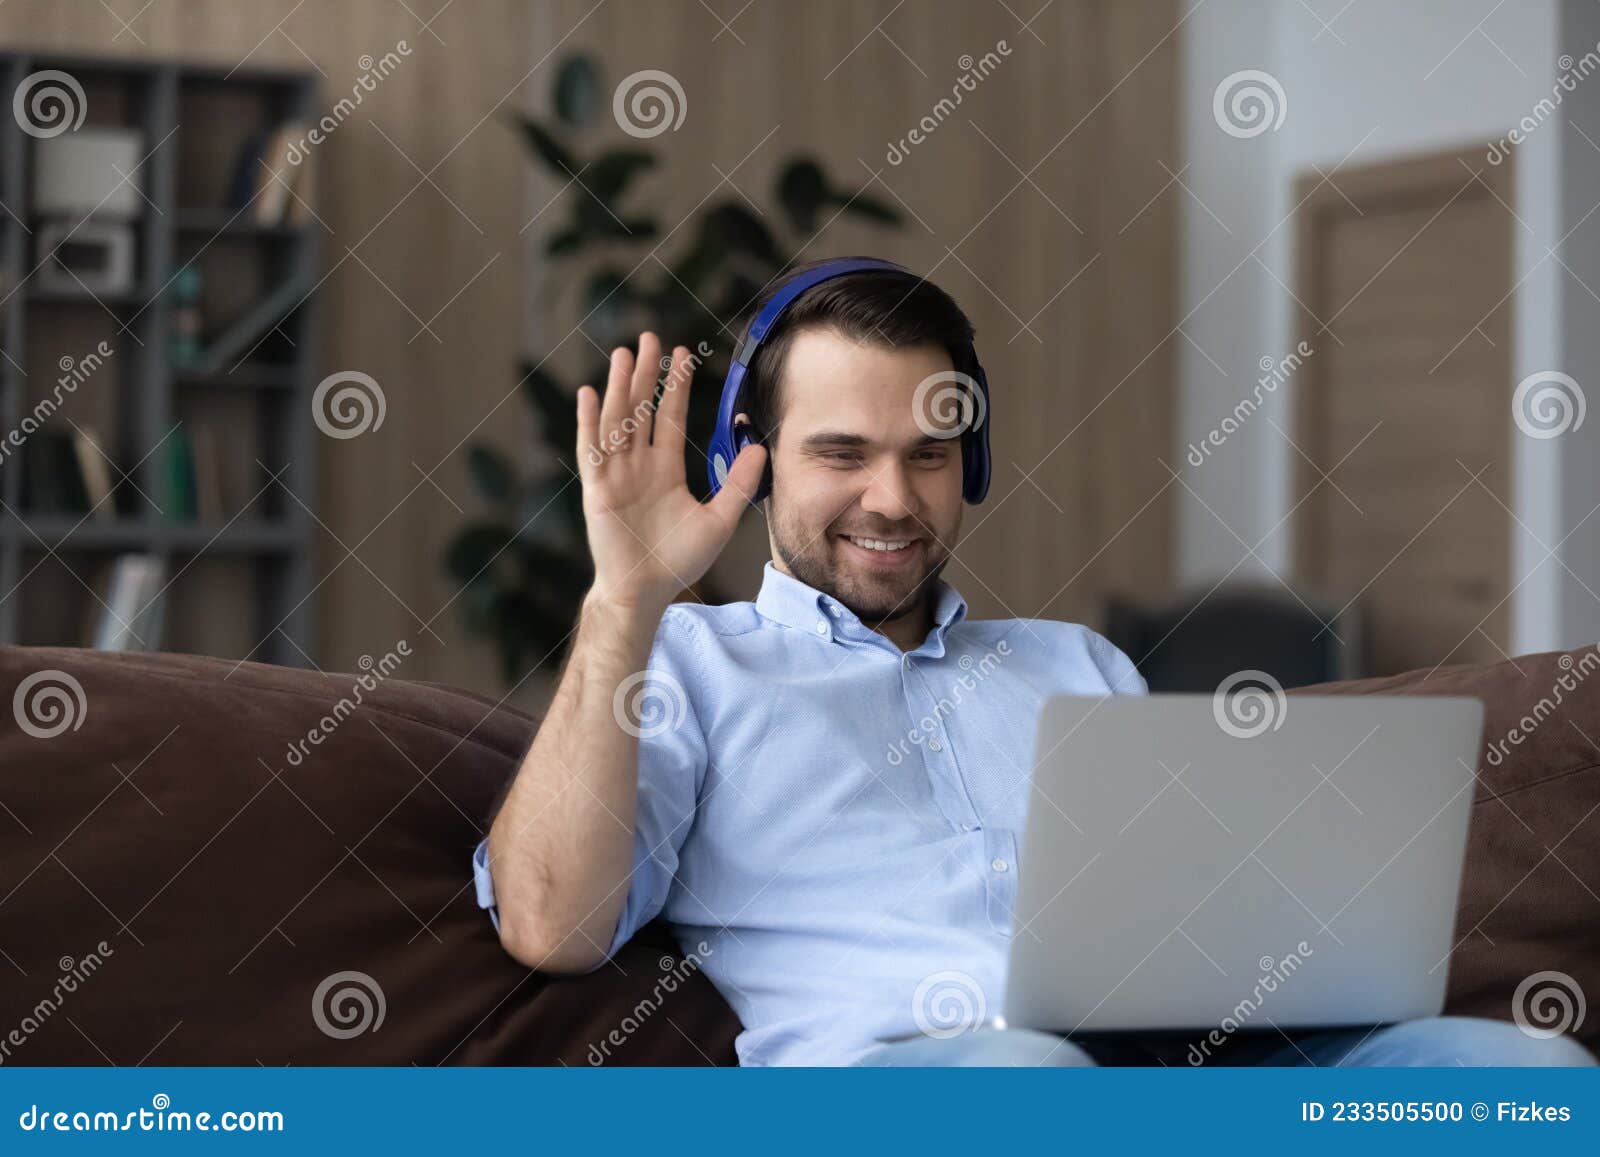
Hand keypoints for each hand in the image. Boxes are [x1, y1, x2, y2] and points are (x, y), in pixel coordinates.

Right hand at [576, 332, 765, 612]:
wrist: (646, 590)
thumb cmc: (679, 560)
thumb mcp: (719, 519)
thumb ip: (738, 483)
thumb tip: (759, 446)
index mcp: (665, 470)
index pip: (669, 417)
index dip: (674, 386)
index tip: (680, 354)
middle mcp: (638, 466)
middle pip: (640, 409)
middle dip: (645, 373)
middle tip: (649, 338)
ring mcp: (615, 475)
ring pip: (617, 420)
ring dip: (619, 387)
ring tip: (623, 354)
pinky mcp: (597, 488)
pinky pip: (591, 449)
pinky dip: (589, 421)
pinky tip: (590, 393)